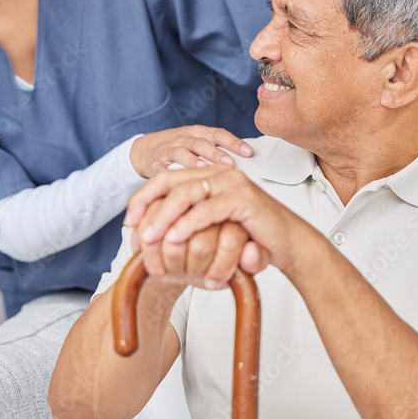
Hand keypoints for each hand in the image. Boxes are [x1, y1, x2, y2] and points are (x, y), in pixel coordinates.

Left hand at [126, 164, 317, 277]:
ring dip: (163, 216)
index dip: (143, 197)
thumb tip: (152, 228)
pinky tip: (174, 238)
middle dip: (147, 204)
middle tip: (133, 227)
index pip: (167, 178)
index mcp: (210, 175)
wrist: (288, 245)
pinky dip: (188, 224)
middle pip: (172, 182)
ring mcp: (233, 183)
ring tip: (149, 236)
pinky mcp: (244, 199)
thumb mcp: (212, 226)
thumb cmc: (250, 237)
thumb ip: (188, 220)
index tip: (129, 221)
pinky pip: (208, 210)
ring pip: (187, 194)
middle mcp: (220, 173)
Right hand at [129, 126, 252, 177]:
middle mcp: (184, 139)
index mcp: (197, 133)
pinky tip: (170, 177)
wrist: (144, 149)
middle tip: (230, 163)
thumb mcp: (197, 142)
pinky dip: (163, 172)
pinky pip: (158, 167)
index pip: (218, 134)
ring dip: (193, 161)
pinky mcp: (154, 162)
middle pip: (201, 143)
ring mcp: (168, 150)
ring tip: (204, 169)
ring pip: (181, 153)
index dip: (233, 142)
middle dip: (216, 153)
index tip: (249, 152)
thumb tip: (246, 159)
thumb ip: (217, 149)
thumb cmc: (178, 147)